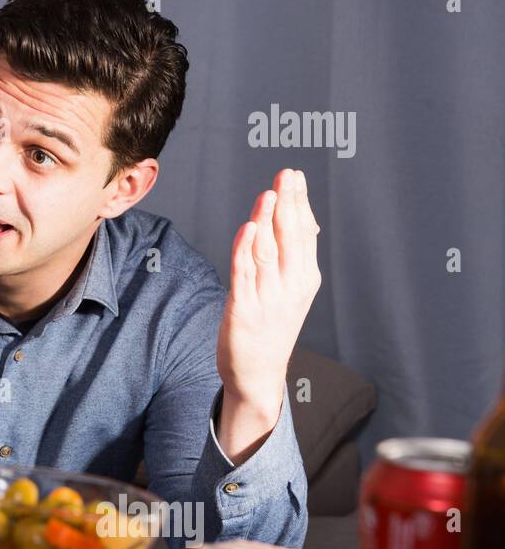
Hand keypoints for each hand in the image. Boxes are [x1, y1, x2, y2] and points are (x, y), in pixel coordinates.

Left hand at [217, 169, 321, 458]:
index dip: (300, 202)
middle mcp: (291, 287)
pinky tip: (248, 229)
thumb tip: (301, 216)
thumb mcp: (292, 290)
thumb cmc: (271, 327)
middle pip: (290, 237)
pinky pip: (245, 275)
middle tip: (286, 175)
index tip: (295, 176)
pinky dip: (246, 251)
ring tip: (268, 194)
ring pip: (268, 251)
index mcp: (305, 279)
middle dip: (288, 203)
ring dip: (267, 220)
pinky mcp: (243, 310)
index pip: (305, 233)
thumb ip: (294, 255)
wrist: (257, 374)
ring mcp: (268, 299)